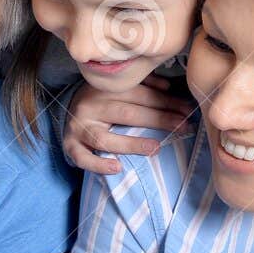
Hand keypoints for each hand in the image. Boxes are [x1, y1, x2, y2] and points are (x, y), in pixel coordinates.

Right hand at [63, 75, 193, 174]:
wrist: (66, 109)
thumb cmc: (101, 99)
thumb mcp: (118, 87)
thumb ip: (143, 84)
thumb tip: (168, 87)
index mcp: (104, 89)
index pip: (139, 94)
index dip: (165, 102)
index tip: (187, 110)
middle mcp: (90, 107)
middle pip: (127, 114)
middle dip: (158, 120)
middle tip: (183, 126)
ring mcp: (79, 128)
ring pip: (106, 138)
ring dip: (132, 144)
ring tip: (155, 148)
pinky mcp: (70, 146)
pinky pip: (82, 158)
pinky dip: (98, 165)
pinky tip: (117, 168)